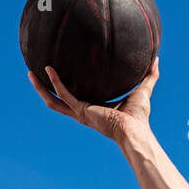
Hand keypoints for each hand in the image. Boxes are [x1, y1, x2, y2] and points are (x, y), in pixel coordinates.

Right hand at [28, 57, 158, 143]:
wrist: (135, 130)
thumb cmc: (139, 116)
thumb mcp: (143, 89)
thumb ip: (149, 75)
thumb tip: (157, 58)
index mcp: (93, 110)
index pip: (73, 99)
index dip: (62, 89)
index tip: (57, 76)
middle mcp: (83, 113)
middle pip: (56, 101)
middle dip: (43, 89)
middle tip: (34, 74)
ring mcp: (80, 112)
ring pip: (53, 101)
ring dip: (41, 88)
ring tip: (31, 73)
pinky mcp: (82, 110)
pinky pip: (64, 94)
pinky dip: (55, 82)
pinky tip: (49, 69)